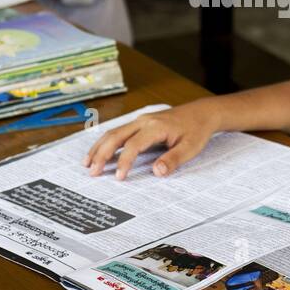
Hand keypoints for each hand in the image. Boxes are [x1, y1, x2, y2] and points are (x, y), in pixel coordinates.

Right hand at [83, 100, 221, 180]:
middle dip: (101, 154)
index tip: (118, 177)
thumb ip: (173, 160)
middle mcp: (144, 121)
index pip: (133, 145)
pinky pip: (118, 132)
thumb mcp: (190, 147)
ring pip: (113, 132)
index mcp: (155, 127)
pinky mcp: (140, 123)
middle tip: (92, 172)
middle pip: (116, 136)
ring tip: (87, 163)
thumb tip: (157, 172)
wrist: (201, 112)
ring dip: (99, 147)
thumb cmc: (196, 130)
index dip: (124, 161)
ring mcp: (140, 120)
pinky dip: (106, 142)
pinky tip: (99, 152)